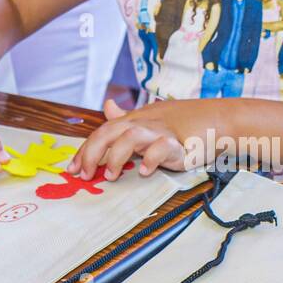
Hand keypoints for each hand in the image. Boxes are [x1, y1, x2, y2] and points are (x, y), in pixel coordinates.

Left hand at [68, 100, 188, 181]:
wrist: (210, 122)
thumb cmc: (176, 125)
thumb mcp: (146, 120)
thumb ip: (124, 118)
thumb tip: (106, 106)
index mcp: (131, 121)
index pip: (100, 133)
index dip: (84, 151)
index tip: (72, 169)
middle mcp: (140, 124)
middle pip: (108, 133)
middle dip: (92, 154)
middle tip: (85, 176)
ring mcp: (158, 133)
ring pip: (130, 138)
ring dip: (117, 157)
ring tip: (111, 175)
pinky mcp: (176, 144)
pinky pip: (160, 149)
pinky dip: (151, 159)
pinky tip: (145, 172)